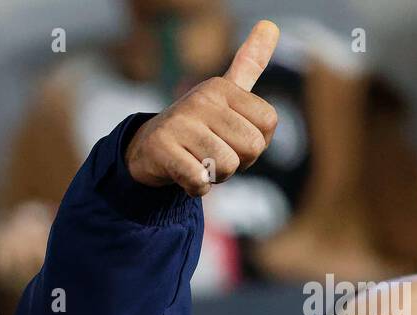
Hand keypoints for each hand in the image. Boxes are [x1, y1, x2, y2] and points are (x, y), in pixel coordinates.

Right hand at [125, 20, 279, 196]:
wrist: (146, 149)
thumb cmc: (195, 125)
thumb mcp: (224, 94)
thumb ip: (248, 64)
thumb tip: (270, 24)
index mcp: (223, 87)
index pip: (269, 123)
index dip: (256, 143)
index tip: (232, 140)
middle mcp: (202, 100)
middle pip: (252, 147)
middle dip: (237, 163)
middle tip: (213, 156)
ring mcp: (180, 123)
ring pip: (226, 166)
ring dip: (215, 176)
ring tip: (197, 164)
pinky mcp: (162, 149)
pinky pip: (199, 180)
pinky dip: (196, 187)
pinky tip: (185, 177)